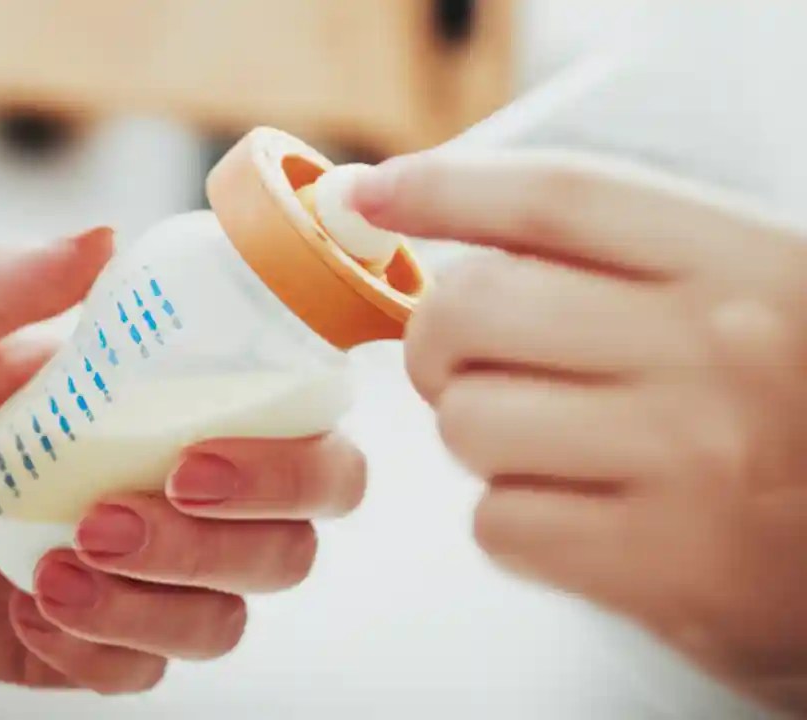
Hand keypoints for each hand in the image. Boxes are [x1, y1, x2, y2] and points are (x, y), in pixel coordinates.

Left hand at [0, 228, 365, 693]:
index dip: (293, 467)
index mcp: (180, 408)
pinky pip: (138, 674)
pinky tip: (27, 608)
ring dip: (150, 607)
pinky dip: (95, 650)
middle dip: (216, 545)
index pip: (309, 442)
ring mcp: (142, 577)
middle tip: (104, 518)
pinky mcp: (92, 641)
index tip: (193, 459)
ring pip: (221, 622)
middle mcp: (183, 497)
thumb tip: (99, 236)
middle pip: (288, 548)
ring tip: (50, 570)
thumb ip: (8, 278)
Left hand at [351, 149, 806, 712]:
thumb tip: (460, 241)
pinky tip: (578, 511)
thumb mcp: (755, 297)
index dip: (444, 187)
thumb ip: (626, 263)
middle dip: (436, 337)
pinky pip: (498, 521)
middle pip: (473, 306)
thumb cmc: (797, 417)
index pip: (555, 198)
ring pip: (467, 421)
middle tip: (466, 359)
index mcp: (744, 263)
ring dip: (480, 434)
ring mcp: (687, 461)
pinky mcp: (660, 567)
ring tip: (550, 444)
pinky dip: (514, 518)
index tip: (372, 192)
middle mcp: (715, 351)